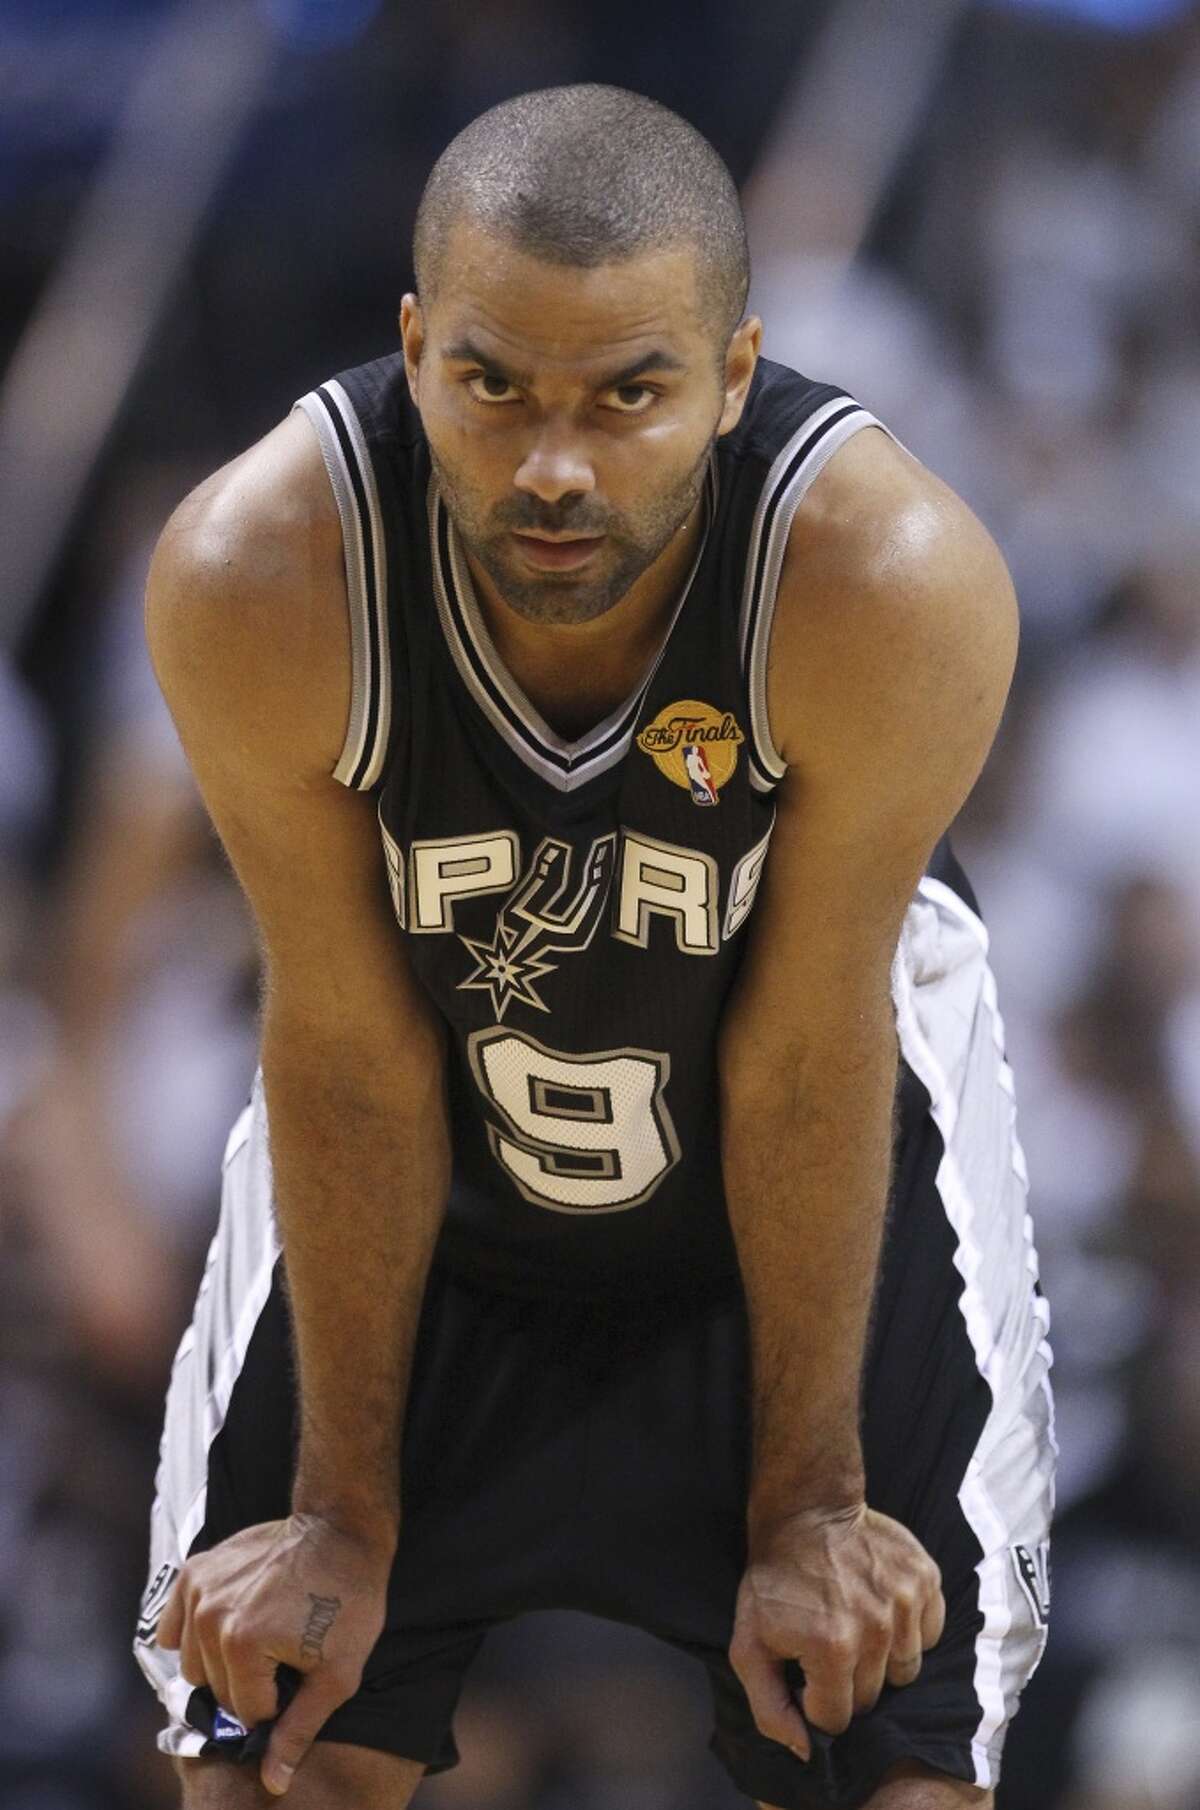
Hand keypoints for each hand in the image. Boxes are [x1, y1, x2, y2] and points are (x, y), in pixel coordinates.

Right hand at [157, 1514, 394, 1794]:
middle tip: (284, 1654)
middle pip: (217, 1689)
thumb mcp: (338, 1674)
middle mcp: (210, 1618)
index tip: (300, 1673)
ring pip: (193, 1663)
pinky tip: (226, 1624)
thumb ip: (299, 1730)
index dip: (277, 1702)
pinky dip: (193, 1633)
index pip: (247, 1712)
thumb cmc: (349, 1600)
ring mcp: (199, 1590)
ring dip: (223, 1661)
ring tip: (262, 1635)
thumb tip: (273, 1781)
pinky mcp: (195, 1570)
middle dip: (250, 1683)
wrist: (341, 1529)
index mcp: (243, 1646)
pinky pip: (173, 1625)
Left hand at [730, 1504, 944, 1759]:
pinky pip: (931, 1634)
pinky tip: (882, 1609)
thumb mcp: (748, 1643)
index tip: (805, 1671)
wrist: (807, 1510)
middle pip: (872, 1697)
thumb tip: (805, 1749)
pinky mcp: (926, 1579)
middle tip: (827, 1643)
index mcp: (833, 1648)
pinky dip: (910, 1630)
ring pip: (905, 1670)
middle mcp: (877, 1629)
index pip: (837, 1718)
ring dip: (881, 1658)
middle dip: (847, 1681)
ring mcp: (906, 1602)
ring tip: (856, 1625)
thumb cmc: (774, 1579)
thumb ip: (769, 1707)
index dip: (815, 1701)